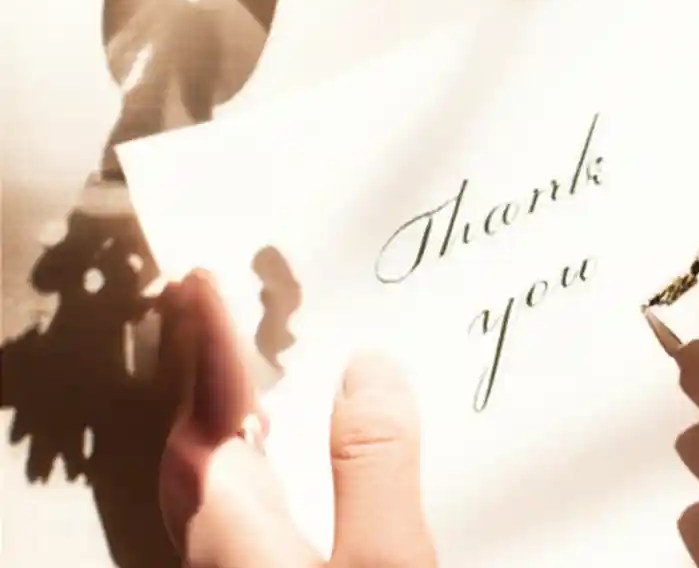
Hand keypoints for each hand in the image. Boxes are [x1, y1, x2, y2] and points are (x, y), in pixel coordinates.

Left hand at [156, 271, 435, 567]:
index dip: (210, 345)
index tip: (204, 281)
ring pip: (216, 479)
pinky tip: (276, 459)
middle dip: (197, 370)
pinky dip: (247, 454)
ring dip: (218, 412)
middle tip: (196, 304)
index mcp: (234, 533)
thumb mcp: (382, 559)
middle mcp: (224, 551)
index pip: (210, 418)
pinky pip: (245, 504)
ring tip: (229, 363)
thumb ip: (373, 467)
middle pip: (194, 446)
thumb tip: (369, 367)